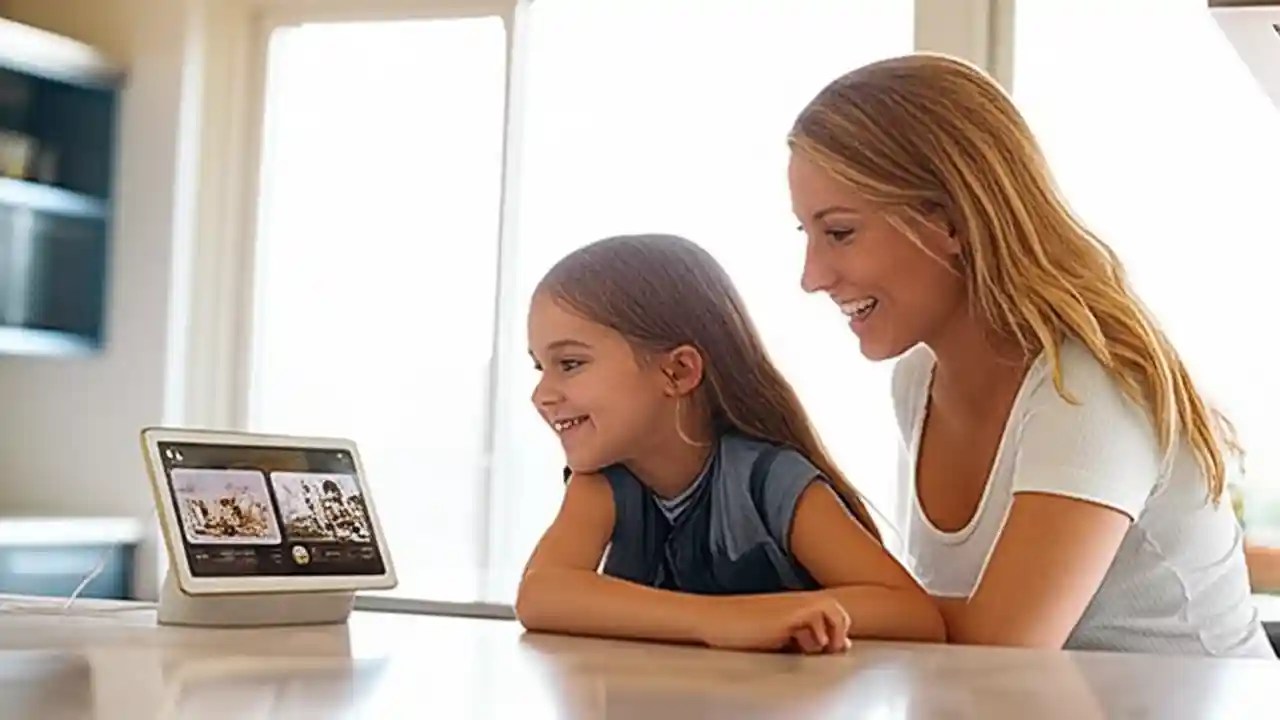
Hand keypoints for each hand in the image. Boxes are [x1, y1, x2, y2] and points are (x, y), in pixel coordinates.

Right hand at [701, 593, 851, 654]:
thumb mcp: (770, 632)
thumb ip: (793, 636)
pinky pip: (815, 618)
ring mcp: (791, 606)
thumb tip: (816, 647)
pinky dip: (817, 634)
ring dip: (833, 632)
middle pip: (836, 607)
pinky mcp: (784, 615)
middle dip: (841, 630)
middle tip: (833, 649)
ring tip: (823, 648)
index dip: (838, 629)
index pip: (830, 611)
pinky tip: (803, 645)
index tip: (834, 647)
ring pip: (832, 610)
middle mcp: (796, 602)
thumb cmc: (736, 627)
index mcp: (793, 605)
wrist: (712, 617)